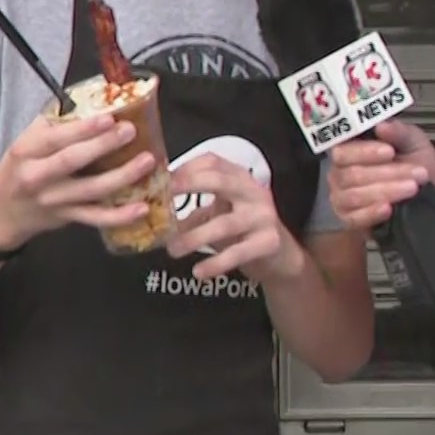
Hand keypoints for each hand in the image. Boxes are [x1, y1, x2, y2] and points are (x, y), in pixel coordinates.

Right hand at [0, 113, 160, 250]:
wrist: (0, 212)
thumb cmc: (19, 168)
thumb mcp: (27, 142)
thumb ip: (55, 123)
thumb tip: (92, 101)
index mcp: (27, 151)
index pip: (55, 138)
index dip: (83, 128)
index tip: (108, 117)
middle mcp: (38, 177)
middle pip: (73, 161)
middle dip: (103, 145)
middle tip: (130, 131)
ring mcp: (54, 200)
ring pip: (90, 190)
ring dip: (121, 177)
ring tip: (146, 161)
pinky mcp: (67, 218)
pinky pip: (96, 218)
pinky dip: (120, 216)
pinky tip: (141, 208)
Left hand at [165, 153, 306, 282]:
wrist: (280, 258)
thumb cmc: (242, 230)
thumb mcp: (219, 212)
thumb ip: (193, 207)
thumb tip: (153, 210)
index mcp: (239, 178)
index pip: (212, 162)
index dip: (185, 168)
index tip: (161, 181)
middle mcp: (253, 192)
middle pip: (219, 180)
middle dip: (189, 186)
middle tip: (162, 201)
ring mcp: (263, 216)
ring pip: (224, 224)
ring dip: (194, 237)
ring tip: (172, 250)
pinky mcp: (268, 242)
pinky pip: (237, 253)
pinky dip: (215, 264)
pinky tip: (198, 272)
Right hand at [326, 119, 434, 228]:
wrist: (430, 192)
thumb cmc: (415, 163)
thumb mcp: (413, 141)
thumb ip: (398, 131)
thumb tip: (382, 126)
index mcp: (349, 149)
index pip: (343, 150)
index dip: (365, 152)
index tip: (390, 151)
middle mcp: (339, 173)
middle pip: (352, 175)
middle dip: (387, 174)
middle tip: (416, 173)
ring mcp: (341, 198)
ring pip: (355, 196)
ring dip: (388, 191)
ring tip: (412, 188)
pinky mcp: (349, 220)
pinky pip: (354, 219)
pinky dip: (372, 213)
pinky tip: (388, 208)